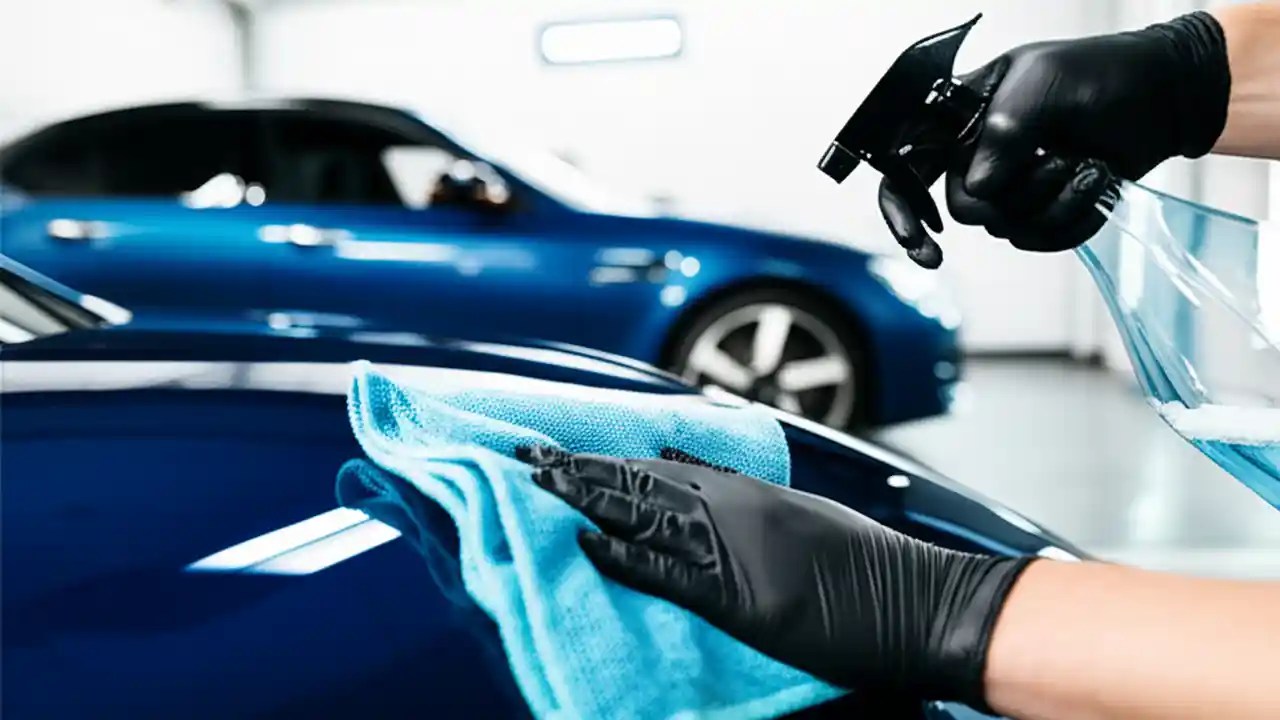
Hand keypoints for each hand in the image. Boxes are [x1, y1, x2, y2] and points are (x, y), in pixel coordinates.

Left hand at [517, 446, 1033, 708]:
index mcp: (752, 493)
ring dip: (587, 498)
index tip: (570, 452)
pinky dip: (626, 557)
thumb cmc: (871, 566)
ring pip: (645, 513)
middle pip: (642, 481)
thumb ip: (751, 504)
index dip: (610, 460)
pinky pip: (670, 572)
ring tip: (539, 484)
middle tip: (530, 455)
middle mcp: (736, 509)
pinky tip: (589, 543)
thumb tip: (701, 480)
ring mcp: (736, 548)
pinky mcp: (741, 595)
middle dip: (582, 469)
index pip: (664, 468)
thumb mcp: (806, 519)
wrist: (921, 599)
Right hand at [883, 11, 1230, 264]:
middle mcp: (977, 156)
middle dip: (1018, 195)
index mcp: (960, 119)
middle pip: (966, 210)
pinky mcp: (1044, 210)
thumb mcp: (1043, 83)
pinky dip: (1075, 220)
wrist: (1162, 96)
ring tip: (1085, 164)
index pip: (907, 168)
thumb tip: (980, 187)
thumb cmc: (1100, 74)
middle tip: (1056, 161)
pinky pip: (1041, 240)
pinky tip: (1095, 184)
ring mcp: (1011, 186)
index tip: (925, 244)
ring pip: (1007, 228)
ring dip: (1055, 203)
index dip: (903, 210)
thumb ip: (1002, 132)